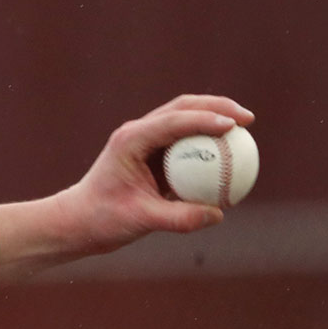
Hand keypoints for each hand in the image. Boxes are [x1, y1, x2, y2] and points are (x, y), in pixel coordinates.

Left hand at [0, 94, 254, 286]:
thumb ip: (179, 218)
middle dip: (217, 107)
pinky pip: (185, 142)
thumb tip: (218, 214)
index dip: (204, 119)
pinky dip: (206, 141)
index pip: (172, 121)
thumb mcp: (141, 221)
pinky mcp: (152, 153)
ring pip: (184, 118)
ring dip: (214, 117)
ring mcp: (144, 141)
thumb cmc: (103, 219)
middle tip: (247, 119)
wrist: (80, 221)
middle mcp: (137, 133)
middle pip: (182, 107)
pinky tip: (230, 153)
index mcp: (130, 141)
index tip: (233, 126)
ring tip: (245, 127)